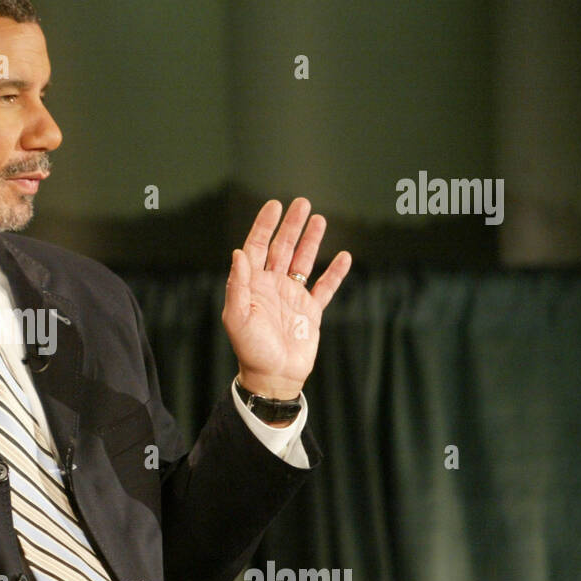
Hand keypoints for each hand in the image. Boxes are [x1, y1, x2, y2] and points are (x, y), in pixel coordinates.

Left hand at [223, 198, 351, 398]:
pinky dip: (334, 273)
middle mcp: (272, 286)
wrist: (274, 377)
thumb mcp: (237, 318)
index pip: (258, 248)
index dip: (265, 226)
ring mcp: (292, 297)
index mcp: (252, 285)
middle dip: (291, 226)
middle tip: (302, 203)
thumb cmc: (251, 350)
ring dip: (311, 241)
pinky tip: (344, 256)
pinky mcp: (311, 311)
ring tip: (320, 219)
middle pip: (282, 248)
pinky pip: (325, 287)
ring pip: (303, 261)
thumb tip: (238, 253)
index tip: (274, 205)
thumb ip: (237, 285)